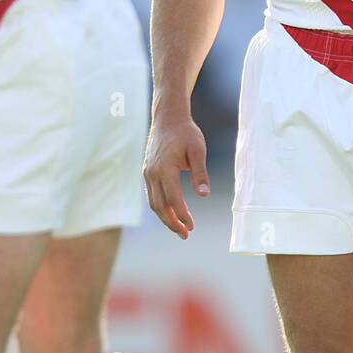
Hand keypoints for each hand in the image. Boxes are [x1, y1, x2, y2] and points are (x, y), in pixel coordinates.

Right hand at [142, 104, 208, 238]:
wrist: (167, 117)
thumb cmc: (186, 132)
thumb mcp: (198, 150)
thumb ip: (200, 173)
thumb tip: (204, 195)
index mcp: (165, 168)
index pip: (173, 199)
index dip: (182, 215)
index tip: (192, 227)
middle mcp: (152, 173)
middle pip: (160, 206)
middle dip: (172, 223)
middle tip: (186, 235)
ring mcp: (147, 172)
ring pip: (154, 202)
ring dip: (165, 217)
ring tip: (180, 228)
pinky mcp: (147, 171)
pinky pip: (152, 194)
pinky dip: (161, 207)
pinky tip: (172, 212)